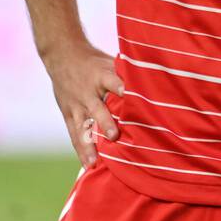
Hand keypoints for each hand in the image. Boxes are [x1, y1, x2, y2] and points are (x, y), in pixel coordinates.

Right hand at [43, 42, 123, 168]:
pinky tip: (88, 165)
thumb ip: (128, 73)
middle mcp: (88, 92)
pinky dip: (81, 149)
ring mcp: (76, 105)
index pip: (113, 81)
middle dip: (105, 123)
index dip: (122, 88)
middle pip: (97, 109)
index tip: (130, 96)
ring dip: (89, 144)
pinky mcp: (68, 114)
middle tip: (114, 136)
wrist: (63, 55)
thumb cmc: (95, 61)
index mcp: (102, 75)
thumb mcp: (110, 61)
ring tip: (95, 162)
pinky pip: (74, 134)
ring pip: (82, 127)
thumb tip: (158, 80)